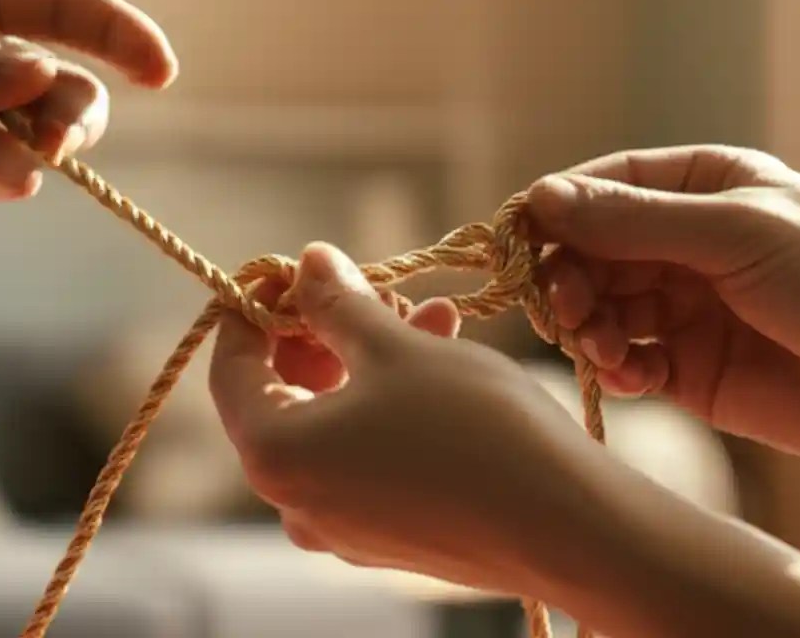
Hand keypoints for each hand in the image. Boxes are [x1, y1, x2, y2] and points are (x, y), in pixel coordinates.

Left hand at [208, 242, 620, 598]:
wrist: (569, 528)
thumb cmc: (472, 428)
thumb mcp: (395, 348)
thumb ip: (337, 303)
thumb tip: (308, 262)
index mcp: (273, 454)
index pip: (230, 366)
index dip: (257, 307)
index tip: (295, 268)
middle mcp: (294, 501)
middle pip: (282, 393)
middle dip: (328, 330)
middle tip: (375, 288)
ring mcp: (342, 526)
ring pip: (334, 420)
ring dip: (372, 360)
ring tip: (431, 314)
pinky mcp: (388, 538)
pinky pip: (367, 456)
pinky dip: (391, 405)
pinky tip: (443, 359)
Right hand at [527, 145, 799, 465]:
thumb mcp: (737, 232)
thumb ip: (635, 220)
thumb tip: (539, 198)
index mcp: (704, 186)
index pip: (606, 186)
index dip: (558, 210)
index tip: (518, 238)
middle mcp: (685, 244)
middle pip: (590, 251)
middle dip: (569, 277)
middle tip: (564, 305)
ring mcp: (683, 307)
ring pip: (599, 308)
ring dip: (587, 326)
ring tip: (602, 343)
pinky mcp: (687, 368)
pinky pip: (625, 361)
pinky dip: (613, 368)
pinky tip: (627, 374)